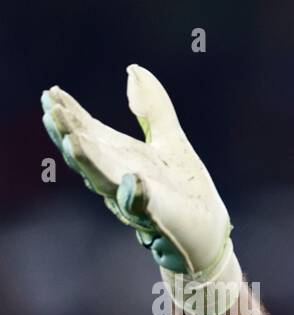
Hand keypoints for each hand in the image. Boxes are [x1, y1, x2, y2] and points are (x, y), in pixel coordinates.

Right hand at [41, 64, 240, 314]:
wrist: (208, 232)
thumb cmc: (185, 188)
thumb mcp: (170, 140)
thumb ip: (153, 109)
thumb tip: (133, 69)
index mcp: (120, 158)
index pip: (88, 133)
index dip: (69, 115)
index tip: (52, 93)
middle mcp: (119, 178)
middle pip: (86, 156)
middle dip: (67, 135)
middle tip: (51, 111)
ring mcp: (135, 201)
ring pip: (104, 181)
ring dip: (88, 162)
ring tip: (73, 141)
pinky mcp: (158, 219)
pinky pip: (142, 208)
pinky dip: (135, 195)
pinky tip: (133, 179)